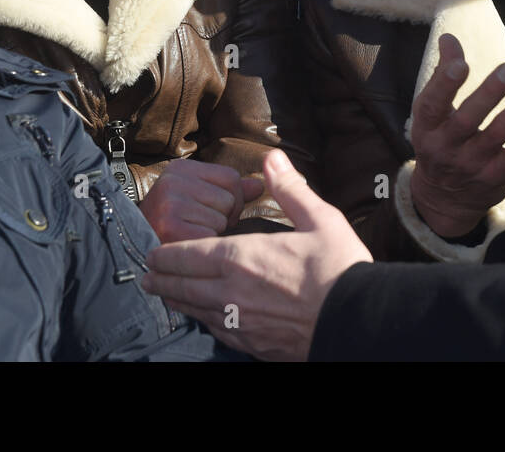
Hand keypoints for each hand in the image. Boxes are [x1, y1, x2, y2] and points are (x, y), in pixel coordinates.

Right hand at [139, 158, 264, 242]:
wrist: (132, 246)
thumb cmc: (173, 222)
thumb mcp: (198, 196)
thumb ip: (231, 190)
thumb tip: (259, 186)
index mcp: (182, 168)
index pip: (232, 179)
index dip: (233, 201)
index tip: (213, 211)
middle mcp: (173, 180)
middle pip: (229, 200)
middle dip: (223, 218)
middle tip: (198, 225)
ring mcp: (170, 203)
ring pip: (222, 220)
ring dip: (213, 233)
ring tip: (190, 233)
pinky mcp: (170, 228)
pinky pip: (211, 237)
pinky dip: (204, 245)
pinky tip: (187, 243)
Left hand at [143, 150, 370, 360]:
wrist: (357, 322)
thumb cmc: (339, 270)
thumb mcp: (320, 219)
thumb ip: (289, 189)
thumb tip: (272, 159)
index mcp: (242, 258)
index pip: (188, 254)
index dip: (166, 254)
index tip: (151, 252)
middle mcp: (231, 293)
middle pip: (183, 286)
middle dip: (161, 278)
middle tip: (147, 274)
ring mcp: (239, 322)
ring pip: (194, 311)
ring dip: (176, 300)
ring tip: (164, 295)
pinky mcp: (252, 344)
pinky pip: (216, 331)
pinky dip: (201, 320)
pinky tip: (202, 317)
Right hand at [408, 34, 504, 237]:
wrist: (444, 200)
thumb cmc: (441, 141)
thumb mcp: (432, 114)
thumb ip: (443, 76)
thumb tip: (449, 39)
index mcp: (426, 129)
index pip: (431, 105)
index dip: (444, 85)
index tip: (462, 64)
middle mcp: (446, 149)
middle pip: (468, 120)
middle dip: (490, 93)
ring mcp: (471, 166)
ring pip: (499, 134)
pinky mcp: (496, 178)